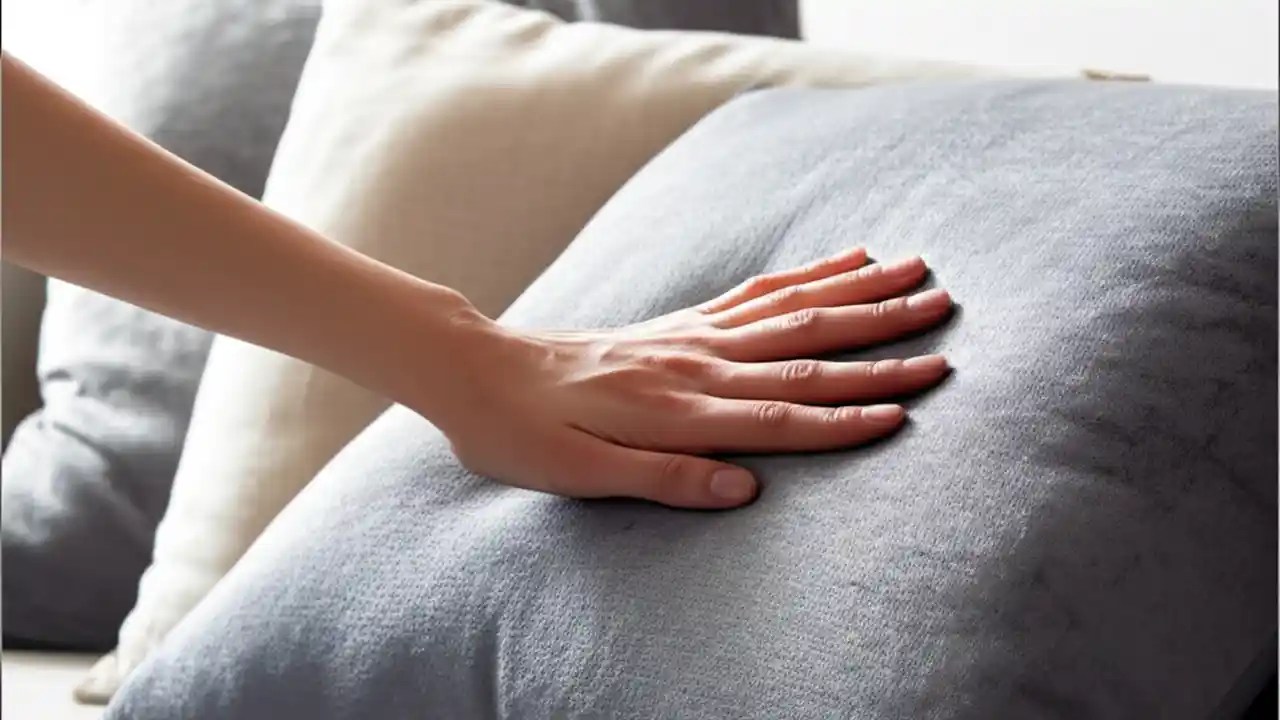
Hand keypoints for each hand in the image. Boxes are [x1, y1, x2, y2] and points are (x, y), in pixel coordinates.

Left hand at [436, 247, 951, 508]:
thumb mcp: (579, 474)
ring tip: (920, 275)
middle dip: (879, 345)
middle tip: (944, 334)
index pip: (779, 415)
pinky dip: (808, 276)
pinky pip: (758, 293)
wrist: (478, 370)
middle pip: (804, 352)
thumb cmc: (523, 434)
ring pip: (794, 311)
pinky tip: (846, 261)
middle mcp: (696, 365)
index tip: (906, 409)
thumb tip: (745, 490)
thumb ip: (664, 479)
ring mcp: (694, 336)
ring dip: (860, 296)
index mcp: (677, 410)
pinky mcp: (685, 322)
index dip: (844, 416)